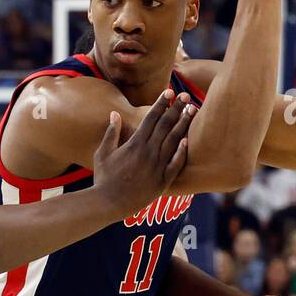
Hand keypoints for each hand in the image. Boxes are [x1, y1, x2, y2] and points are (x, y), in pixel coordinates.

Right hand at [95, 90, 193, 215]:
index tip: (169, 92)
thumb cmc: (103, 178)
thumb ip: (111, 133)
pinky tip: (188, 140)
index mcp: (135, 143)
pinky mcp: (162, 181)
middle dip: (176, 108)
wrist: (108, 203)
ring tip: (192, 110)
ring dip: (184, 124)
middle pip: (166, 125)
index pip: (151, 118)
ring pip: (174, 140)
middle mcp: (148, 152)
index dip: (161, 103)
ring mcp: (157, 166)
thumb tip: (114, 114)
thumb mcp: (102, 153)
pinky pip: (176, 164)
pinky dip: (182, 152)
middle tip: (186, 95)